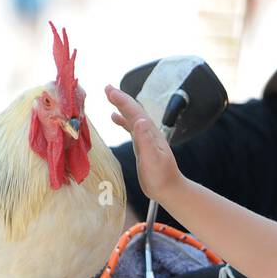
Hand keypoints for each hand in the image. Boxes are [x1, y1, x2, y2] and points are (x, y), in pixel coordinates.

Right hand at [105, 85, 184, 203]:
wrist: (170, 189)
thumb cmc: (160, 177)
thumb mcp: (152, 159)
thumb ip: (145, 140)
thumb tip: (140, 120)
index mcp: (150, 133)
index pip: (135, 112)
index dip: (122, 100)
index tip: (109, 90)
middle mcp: (149, 132)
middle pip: (134, 110)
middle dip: (121, 98)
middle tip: (106, 88)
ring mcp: (146, 138)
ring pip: (132, 117)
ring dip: (121, 106)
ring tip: (109, 96)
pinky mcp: (143, 145)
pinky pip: (131, 127)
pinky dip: (122, 120)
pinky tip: (114, 117)